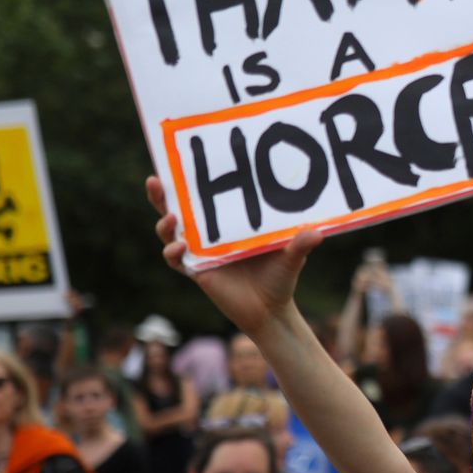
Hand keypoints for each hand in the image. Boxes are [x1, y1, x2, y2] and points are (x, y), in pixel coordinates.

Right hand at [149, 175, 322, 334]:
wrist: (271, 311)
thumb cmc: (280, 277)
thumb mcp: (291, 256)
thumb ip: (300, 244)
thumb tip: (317, 233)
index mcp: (228, 222)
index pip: (203, 196)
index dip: (187, 180)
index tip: (179, 161)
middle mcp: (209, 235)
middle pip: (177, 209)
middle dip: (162, 195)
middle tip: (155, 180)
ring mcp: (200, 252)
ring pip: (171, 233)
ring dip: (165, 223)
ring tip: (172, 217)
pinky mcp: (196, 272)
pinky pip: (176, 260)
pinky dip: (174, 252)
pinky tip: (181, 245)